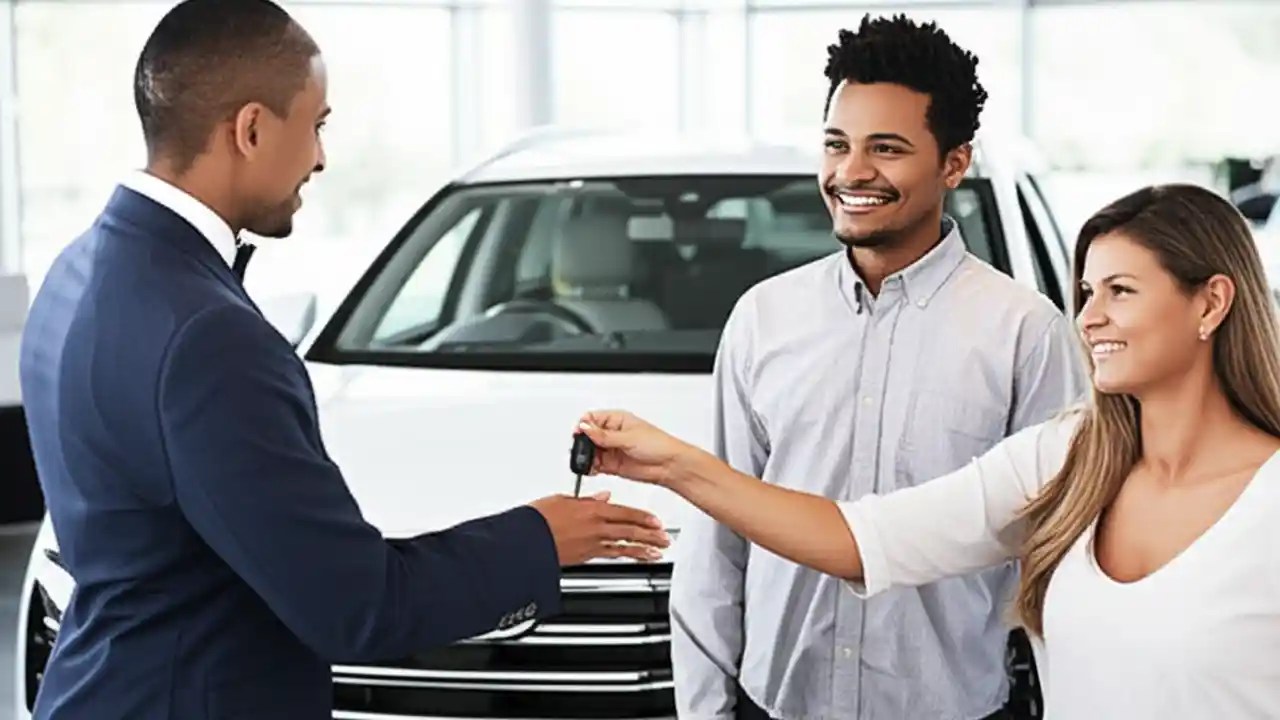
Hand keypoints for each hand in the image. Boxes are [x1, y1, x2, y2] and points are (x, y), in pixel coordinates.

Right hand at [528, 491, 670, 565]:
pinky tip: (635, 558)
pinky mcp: (586, 556)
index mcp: (592, 510)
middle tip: (664, 537)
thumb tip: (603, 495)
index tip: (655, 520)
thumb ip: (587, 498)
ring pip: (624, 546)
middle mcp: (596, 528)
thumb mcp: (563, 498)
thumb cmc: (538, 518)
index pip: (624, 512)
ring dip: (644, 548)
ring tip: (658, 551)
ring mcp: (592, 544)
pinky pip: (612, 555)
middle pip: (629, 530)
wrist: (525, 540)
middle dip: (650, 534)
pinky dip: (627, 557)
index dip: (642, 517)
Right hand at [575, 410, 703, 486]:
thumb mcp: (628, 437)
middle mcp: (612, 434)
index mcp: (617, 420)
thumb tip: (585, 427)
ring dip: (586, 456)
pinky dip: (590, 467)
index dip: (584, 425)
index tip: (579, 433)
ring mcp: (612, 449)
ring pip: (590, 451)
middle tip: (582, 450)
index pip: (592, 418)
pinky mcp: (612, 464)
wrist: (669, 465)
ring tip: (587, 461)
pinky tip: (591, 469)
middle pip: (588, 436)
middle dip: (583, 443)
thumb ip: (604, 435)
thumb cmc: (658, 444)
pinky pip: (595, 465)